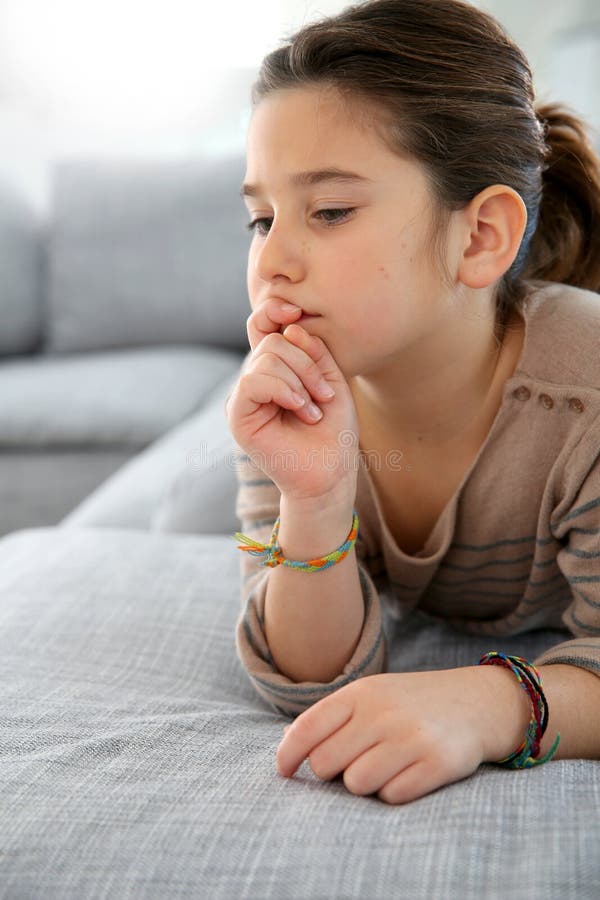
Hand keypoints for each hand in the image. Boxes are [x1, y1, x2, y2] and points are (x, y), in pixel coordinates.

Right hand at [226, 297, 358, 502]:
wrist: (330, 471)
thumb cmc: (334, 430)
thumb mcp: (332, 379)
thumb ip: (314, 350)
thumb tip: (291, 327)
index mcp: (275, 367)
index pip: (263, 325)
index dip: (274, 310)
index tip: (298, 309)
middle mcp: (255, 379)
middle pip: (272, 340)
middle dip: (306, 363)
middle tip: (324, 394)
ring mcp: (244, 397)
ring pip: (265, 359)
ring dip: (300, 381)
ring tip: (314, 409)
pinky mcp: (238, 416)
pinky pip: (253, 382)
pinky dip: (283, 390)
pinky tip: (300, 409)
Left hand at [276, 667, 529, 804]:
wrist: (477, 702)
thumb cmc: (411, 703)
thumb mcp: (371, 695)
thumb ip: (331, 718)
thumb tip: (286, 744)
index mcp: (361, 693)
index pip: (307, 728)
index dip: (288, 755)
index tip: (284, 772)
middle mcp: (383, 712)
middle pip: (325, 763)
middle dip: (331, 771)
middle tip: (351, 763)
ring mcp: (411, 737)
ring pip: (356, 783)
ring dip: (364, 783)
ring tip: (384, 766)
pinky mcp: (438, 763)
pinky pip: (391, 796)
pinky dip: (393, 791)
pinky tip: (407, 773)